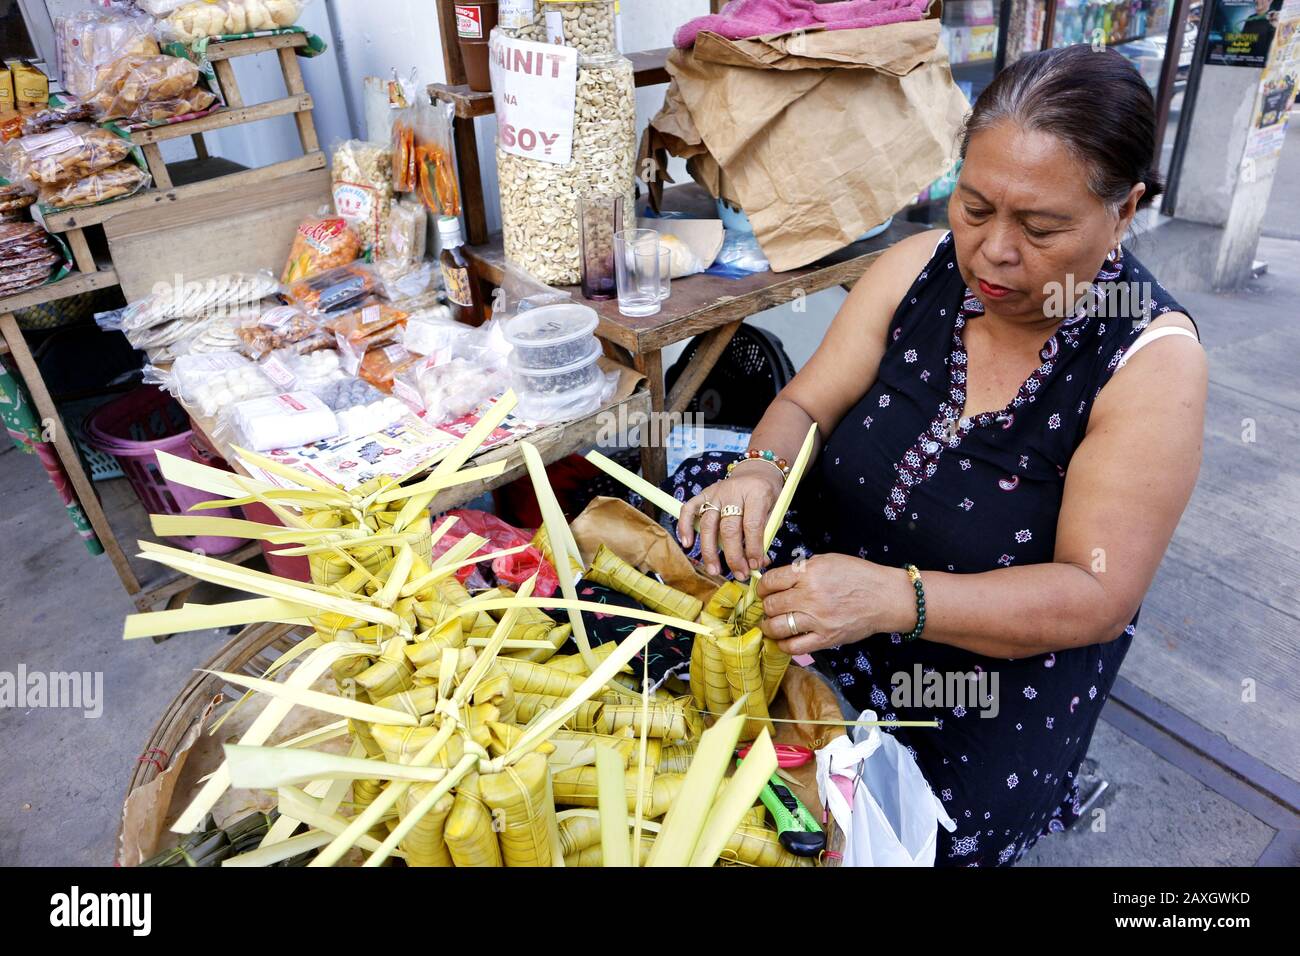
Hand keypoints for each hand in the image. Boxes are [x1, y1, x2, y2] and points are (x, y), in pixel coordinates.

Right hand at [678, 461, 783, 579]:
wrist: (756, 471)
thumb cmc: (766, 495)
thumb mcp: (775, 510)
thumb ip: (767, 534)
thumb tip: (757, 563)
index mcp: (756, 493)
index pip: (752, 524)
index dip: (753, 548)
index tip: (754, 566)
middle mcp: (733, 491)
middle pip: (728, 528)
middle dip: (733, 555)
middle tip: (739, 574)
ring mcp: (716, 492)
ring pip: (707, 523)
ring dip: (709, 550)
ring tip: (714, 570)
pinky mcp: (704, 493)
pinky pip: (689, 509)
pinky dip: (684, 526)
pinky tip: (687, 544)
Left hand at [757, 554, 916, 654]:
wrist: (886, 597)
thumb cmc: (859, 576)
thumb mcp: (828, 560)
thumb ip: (803, 569)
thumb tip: (780, 579)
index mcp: (809, 573)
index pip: (771, 581)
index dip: (762, 587)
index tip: (763, 591)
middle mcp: (809, 596)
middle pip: (771, 605)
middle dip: (766, 606)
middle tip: (770, 607)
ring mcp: (817, 620)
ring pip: (776, 627)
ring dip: (769, 626)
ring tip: (771, 624)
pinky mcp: (825, 639)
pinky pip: (793, 647)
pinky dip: (783, 644)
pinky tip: (783, 639)